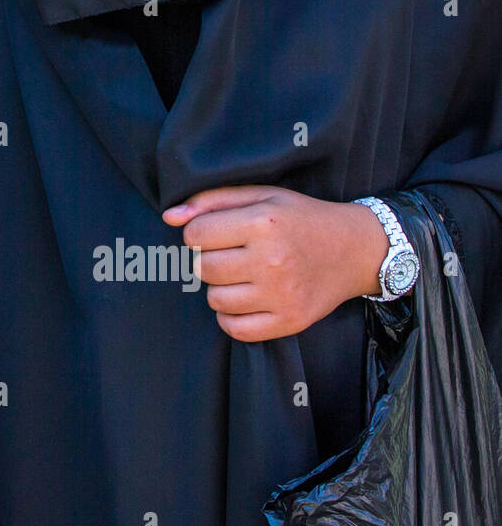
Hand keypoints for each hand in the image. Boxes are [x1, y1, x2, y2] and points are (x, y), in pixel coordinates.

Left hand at [162, 185, 388, 341]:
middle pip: (203, 268)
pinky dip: (232, 317)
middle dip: (209, 260)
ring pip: (215, 300)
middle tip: (232, 254)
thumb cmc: (301, 218)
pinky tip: (246, 299)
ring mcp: (282, 294)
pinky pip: (235, 329)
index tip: (217, 233)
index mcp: (263, 223)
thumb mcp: (261, 196)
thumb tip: (169, 217)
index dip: (199, 233)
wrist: (356, 249)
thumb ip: (210, 201)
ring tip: (242, 275)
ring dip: (221, 288)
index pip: (195, 235)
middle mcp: (272, 260)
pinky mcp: (290, 321)